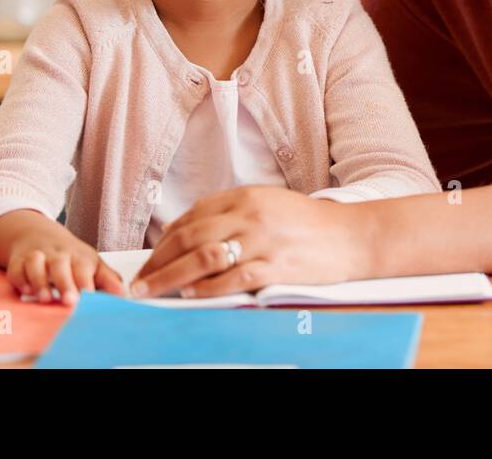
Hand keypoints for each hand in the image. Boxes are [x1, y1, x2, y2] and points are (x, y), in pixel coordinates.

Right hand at [0, 212, 126, 305]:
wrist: (39, 236)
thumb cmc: (71, 257)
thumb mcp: (92, 264)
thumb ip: (108, 280)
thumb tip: (124, 293)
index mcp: (79, 256)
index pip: (84, 267)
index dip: (86, 281)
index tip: (89, 295)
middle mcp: (58, 255)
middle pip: (60, 265)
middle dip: (65, 283)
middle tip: (69, 301)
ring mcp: (37, 257)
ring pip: (36, 265)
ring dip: (40, 282)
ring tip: (46, 299)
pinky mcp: (18, 262)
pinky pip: (16, 270)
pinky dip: (19, 280)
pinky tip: (25, 291)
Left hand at [129, 186, 374, 298]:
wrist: (352, 235)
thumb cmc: (310, 223)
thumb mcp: (269, 205)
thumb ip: (234, 214)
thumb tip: (195, 237)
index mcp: (245, 197)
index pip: (192, 217)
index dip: (165, 240)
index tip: (149, 259)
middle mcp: (249, 215)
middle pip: (189, 237)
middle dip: (157, 261)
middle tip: (139, 281)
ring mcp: (262, 240)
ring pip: (203, 258)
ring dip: (171, 276)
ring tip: (152, 291)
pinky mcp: (275, 265)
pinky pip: (232, 277)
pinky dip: (207, 288)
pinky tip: (191, 294)